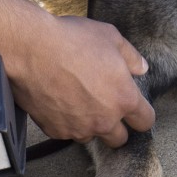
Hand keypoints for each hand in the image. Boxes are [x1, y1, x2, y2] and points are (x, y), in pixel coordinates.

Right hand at [5, 15, 153, 145]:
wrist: (31, 49)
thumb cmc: (72, 40)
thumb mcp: (110, 37)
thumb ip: (131, 57)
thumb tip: (140, 68)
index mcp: (123, 98)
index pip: (145, 121)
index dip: (142, 114)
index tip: (135, 108)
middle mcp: (104, 120)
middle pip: (120, 139)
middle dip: (117, 126)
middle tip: (105, 106)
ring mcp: (78, 128)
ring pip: (91, 136)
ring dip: (89, 124)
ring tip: (78, 101)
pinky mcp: (55, 130)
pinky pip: (66, 132)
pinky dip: (65, 121)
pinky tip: (59, 100)